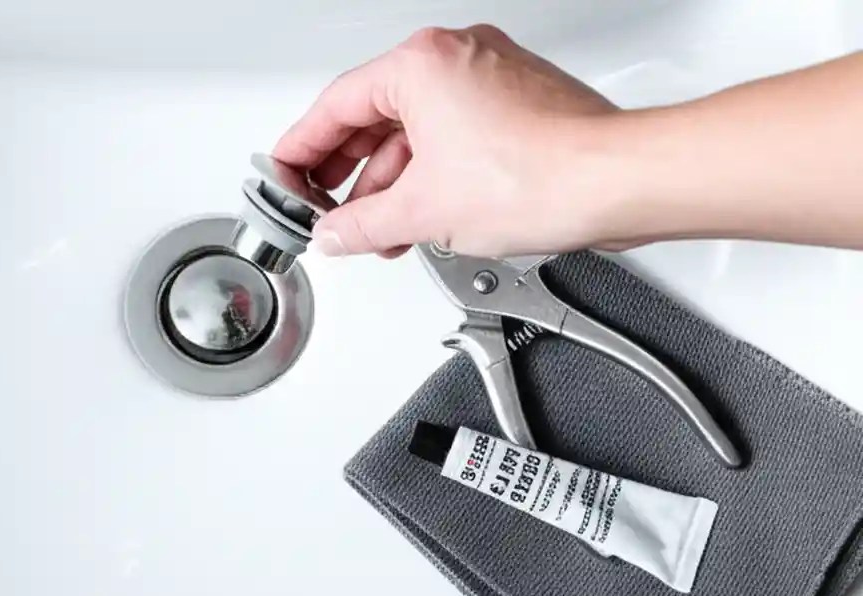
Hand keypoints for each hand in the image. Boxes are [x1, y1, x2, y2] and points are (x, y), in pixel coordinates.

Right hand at [273, 26, 623, 258]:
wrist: (616, 182)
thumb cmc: (539, 174)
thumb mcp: (421, 211)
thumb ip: (361, 224)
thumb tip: (334, 233)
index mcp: (421, 65)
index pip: (337, 105)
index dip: (301, 148)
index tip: (284, 173)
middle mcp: (457, 57)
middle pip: (376, 114)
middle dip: (347, 171)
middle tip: (321, 204)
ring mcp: (491, 76)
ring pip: (417, 128)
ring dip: (390, 181)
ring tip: (373, 228)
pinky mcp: (517, 103)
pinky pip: (453, 134)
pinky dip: (429, 173)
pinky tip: (419, 214)